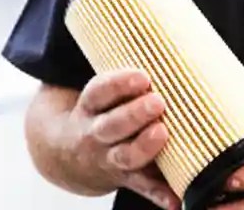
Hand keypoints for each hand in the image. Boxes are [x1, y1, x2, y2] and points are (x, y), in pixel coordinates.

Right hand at [66, 68, 181, 209]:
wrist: (68, 155)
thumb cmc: (101, 113)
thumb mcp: (100, 93)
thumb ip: (127, 80)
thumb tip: (172, 49)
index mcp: (90, 106)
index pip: (99, 91)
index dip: (119, 83)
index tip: (143, 77)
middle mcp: (95, 134)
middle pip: (111, 125)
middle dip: (133, 114)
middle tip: (158, 102)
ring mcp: (108, 159)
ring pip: (124, 156)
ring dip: (144, 147)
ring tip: (162, 134)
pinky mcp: (126, 179)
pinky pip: (143, 188)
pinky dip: (159, 195)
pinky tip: (176, 200)